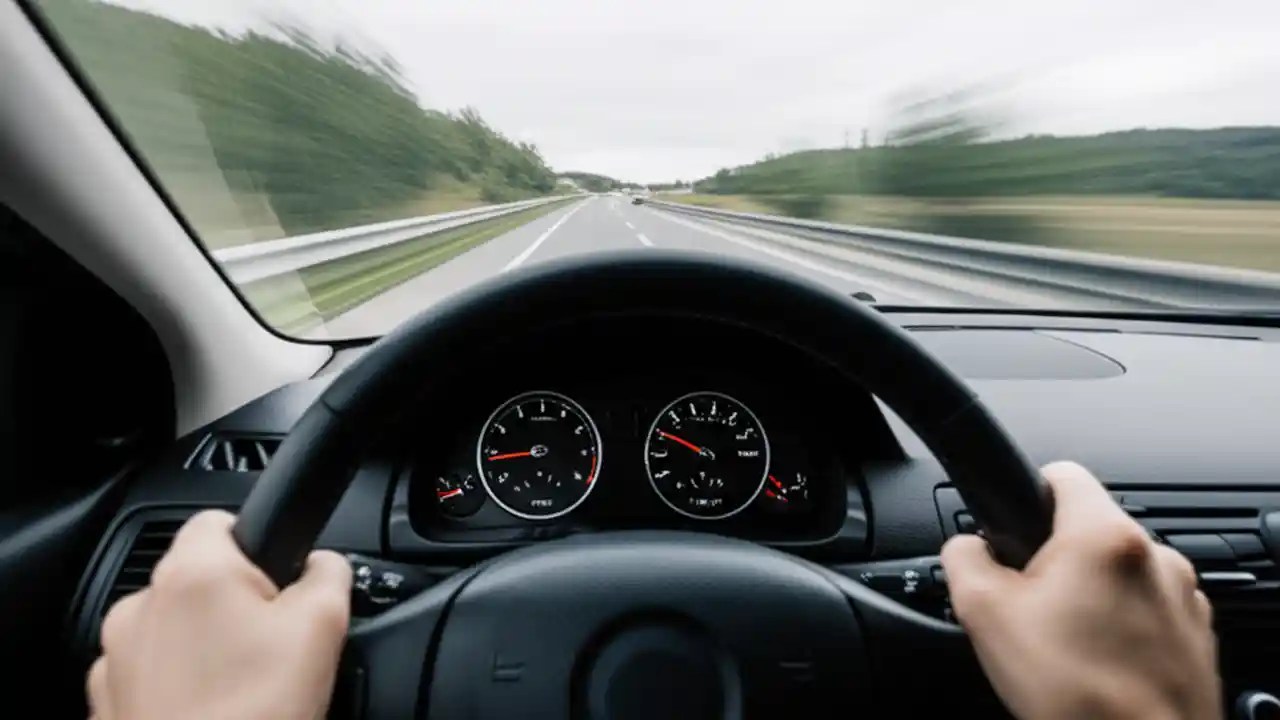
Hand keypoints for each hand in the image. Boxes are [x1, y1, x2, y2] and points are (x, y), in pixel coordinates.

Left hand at [88, 510, 351, 719]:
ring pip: (175, 630)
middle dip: (238, 605)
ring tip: (247, 689)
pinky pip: (153, 676)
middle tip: (276, 648)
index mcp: (193, 573)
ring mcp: (118, 659)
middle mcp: (141, 608)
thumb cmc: (255, 715)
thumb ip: (329, 575)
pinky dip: (182, 687)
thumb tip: (324, 564)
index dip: (261, 546)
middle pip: (200, 579)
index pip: (221, 519)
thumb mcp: (323, 629)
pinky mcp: (111, 704)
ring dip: (207, 647)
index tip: (283, 586)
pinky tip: (217, 712)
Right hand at [942, 462, 1220, 719]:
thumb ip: (962, 559)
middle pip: (1088, 529)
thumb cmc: (1076, 695)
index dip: (1026, 495)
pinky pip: (1147, 609)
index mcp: (1104, 537)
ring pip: (1118, 572)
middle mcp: (1157, 556)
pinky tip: (1097, 662)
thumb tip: (965, 548)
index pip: (1061, 474)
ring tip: (1065, 644)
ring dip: (1090, 595)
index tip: (1014, 531)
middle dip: (1054, 560)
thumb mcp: (983, 615)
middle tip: (1029, 608)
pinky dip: (1121, 626)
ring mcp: (1183, 596)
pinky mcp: (1195, 633)